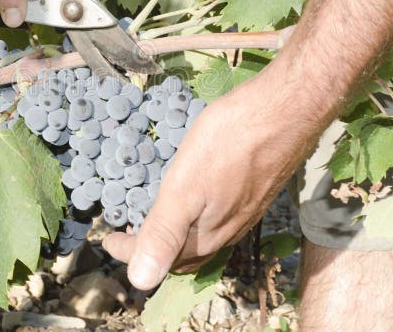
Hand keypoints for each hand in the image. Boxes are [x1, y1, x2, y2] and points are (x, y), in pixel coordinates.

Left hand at [102, 69, 324, 289]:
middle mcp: (229, 230)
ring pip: (204, 238)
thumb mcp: (185, 188)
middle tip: (128, 233)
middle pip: (185, 255)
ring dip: (176, 235)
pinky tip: (194, 197)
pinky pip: (219, 218)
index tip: (107, 239)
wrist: (285, 110)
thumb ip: (164, 233)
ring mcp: (245, 211)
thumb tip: (140, 282)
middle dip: (153, 248)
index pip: (162, 258)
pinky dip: (196, 219)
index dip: (129, 252)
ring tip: (155, 217)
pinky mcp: (255, 191)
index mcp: (208, 235)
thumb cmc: (231, 143)